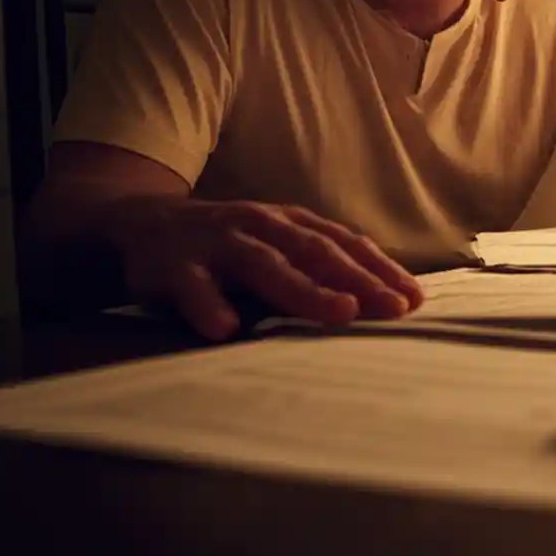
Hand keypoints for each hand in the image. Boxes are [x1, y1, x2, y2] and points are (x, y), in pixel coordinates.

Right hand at [105, 199, 421, 340]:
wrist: (141, 224)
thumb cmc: (229, 249)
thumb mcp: (278, 253)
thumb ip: (321, 275)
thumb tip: (386, 306)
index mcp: (291, 224)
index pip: (345, 246)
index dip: (381, 271)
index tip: (414, 300)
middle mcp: (260, 226)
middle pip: (317, 253)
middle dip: (358, 280)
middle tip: (393, 308)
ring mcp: (217, 242)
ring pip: (266, 265)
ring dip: (304, 289)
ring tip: (340, 313)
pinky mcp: (172, 265)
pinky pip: (193, 288)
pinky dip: (209, 307)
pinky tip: (226, 331)